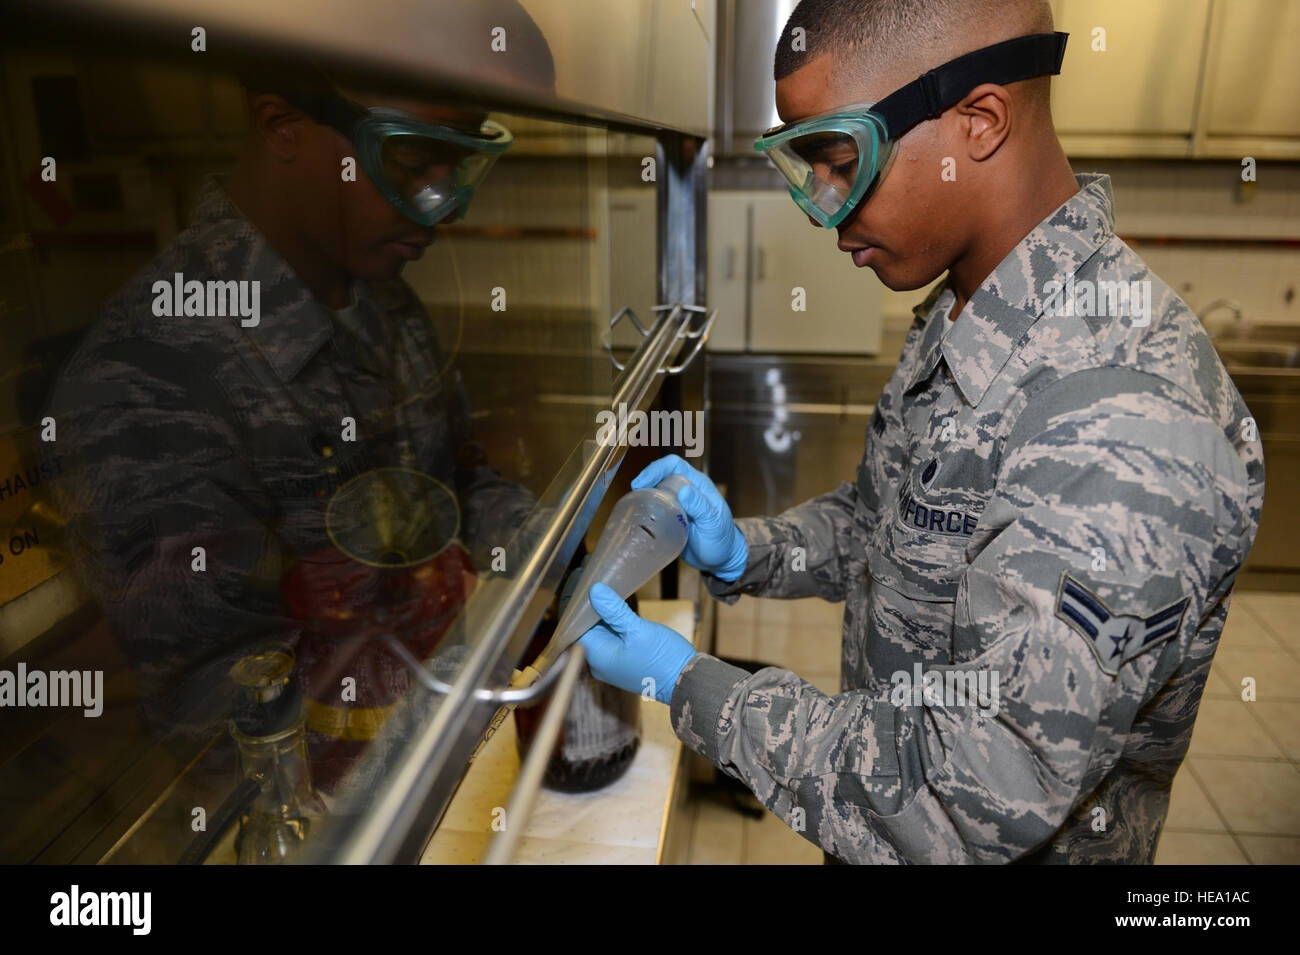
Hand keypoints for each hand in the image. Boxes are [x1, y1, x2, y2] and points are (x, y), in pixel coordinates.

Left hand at [578, 582, 697, 703]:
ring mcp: (612, 663)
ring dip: (602, 615)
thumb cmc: (664, 660)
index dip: (577, 604)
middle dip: (590, 607)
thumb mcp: (638, 630)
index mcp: (597, 656)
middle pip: (587, 629)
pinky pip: (612, 639)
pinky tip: (617, 609)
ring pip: (601, 633)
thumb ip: (614, 610)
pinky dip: (613, 624)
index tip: (580, 583)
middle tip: (592, 581)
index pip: (576, 626)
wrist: (687, 683)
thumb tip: (595, 590)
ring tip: (605, 590)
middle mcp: (600, 662)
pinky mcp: (624, 662)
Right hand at [631, 454, 746, 581]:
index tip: (642, 482)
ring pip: (657, 489)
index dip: (656, 468)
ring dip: (645, 493)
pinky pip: (656, 506)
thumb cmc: (721, 540)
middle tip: (635, 493)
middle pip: (662, 474)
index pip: (675, 465)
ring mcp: (678, 503)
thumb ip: (701, 507)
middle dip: (646, 479)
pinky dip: (647, 507)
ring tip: (635, 504)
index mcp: (699, 485)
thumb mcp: (713, 524)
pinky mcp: (671, 516)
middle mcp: (687, 489)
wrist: (721, 558)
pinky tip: (640, 515)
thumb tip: (684, 490)